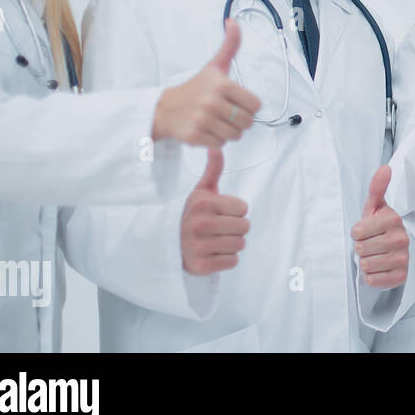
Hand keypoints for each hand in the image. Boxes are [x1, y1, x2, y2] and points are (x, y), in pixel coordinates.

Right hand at [152, 19, 261, 146]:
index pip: (255, 105)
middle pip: (247, 122)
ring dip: (229, 132)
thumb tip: (234, 22)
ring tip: (216, 122)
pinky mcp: (194, 136)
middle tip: (226, 114)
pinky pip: (220, 145)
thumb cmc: (195, 87)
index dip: (249, 106)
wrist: (164, 109)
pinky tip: (206, 130)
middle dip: (240, 121)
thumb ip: (230, 45)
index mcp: (221, 84)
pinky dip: (216, 141)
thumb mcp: (214, 66)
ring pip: (235, 135)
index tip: (236, 102)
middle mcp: (211, 102)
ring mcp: (202, 120)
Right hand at [180, 149, 248, 275]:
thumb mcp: (200, 192)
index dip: (235, 211)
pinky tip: (212, 253)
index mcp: (202, 203)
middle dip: (235, 228)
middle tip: (218, 229)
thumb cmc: (192, 216)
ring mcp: (198, 246)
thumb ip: (213, 171)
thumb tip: (216, 148)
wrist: (169, 245)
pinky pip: (232, 261)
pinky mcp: (201, 266)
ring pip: (240, 244)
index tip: (219, 213)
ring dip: (231, 244)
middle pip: (245, 227)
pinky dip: (226, 259)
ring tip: (215, 240)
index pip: (243, 208)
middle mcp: (199, 224)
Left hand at [351, 166, 408, 289]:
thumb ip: (377, 187)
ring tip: (374, 256)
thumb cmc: (378, 226)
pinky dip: (371, 276)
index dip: (357, 233)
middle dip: (361, 248)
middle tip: (371, 244)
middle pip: (361, 249)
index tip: (366, 231)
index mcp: (393, 220)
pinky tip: (379, 268)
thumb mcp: (374, 207)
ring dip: (365, 262)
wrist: (392, 251)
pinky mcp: (401, 276)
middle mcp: (401, 239)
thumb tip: (385, 167)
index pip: (358, 232)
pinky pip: (373, 280)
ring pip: (366, 265)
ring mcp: (403, 258)